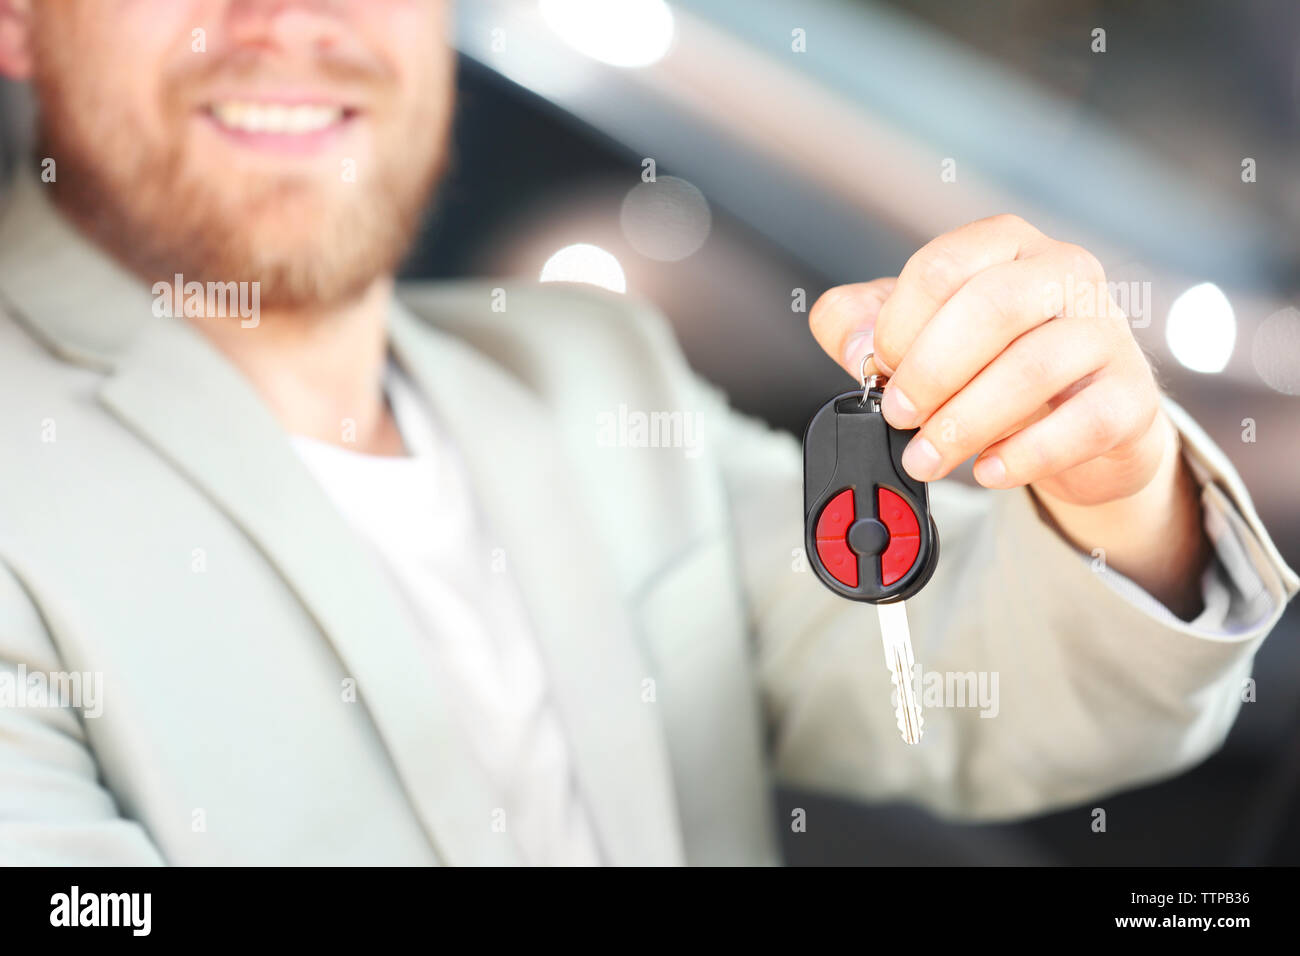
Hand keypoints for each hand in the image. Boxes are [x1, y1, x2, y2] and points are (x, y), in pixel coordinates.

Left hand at [808, 214, 1209, 616]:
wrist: (1080, 420)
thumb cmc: (989, 363)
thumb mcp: (914, 333)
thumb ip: (858, 324)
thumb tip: (853, 347)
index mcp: (1004, 244)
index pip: (942, 267)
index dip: (899, 326)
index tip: (880, 369)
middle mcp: (1064, 272)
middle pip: (990, 308)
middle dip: (929, 373)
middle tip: (897, 417)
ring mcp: (1106, 330)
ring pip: (1032, 369)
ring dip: (964, 423)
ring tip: (927, 457)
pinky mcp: (1132, 395)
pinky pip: (1081, 425)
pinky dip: (1024, 455)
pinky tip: (988, 471)